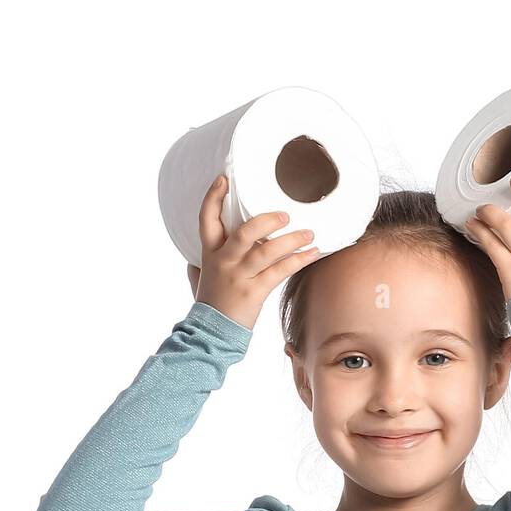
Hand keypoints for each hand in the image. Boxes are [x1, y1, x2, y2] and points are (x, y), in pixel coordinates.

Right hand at [189, 174, 321, 329]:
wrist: (210, 332)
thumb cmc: (209, 303)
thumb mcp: (200, 278)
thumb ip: (201, 264)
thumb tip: (197, 259)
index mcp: (209, 253)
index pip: (206, 219)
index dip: (213, 196)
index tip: (224, 178)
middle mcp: (224, 261)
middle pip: (244, 232)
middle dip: (266, 220)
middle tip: (286, 214)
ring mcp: (239, 276)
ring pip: (267, 251)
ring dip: (292, 240)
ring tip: (309, 233)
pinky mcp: (255, 292)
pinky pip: (280, 271)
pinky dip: (299, 261)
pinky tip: (313, 254)